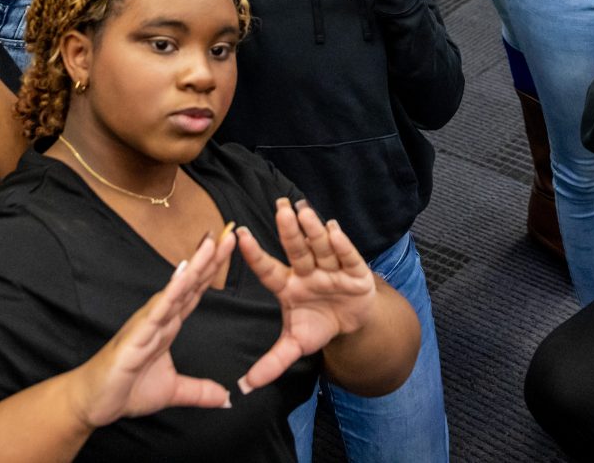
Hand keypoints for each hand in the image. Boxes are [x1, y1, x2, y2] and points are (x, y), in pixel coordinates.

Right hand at [68, 228, 234, 428]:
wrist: (92, 403)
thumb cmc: (125, 389)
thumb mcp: (172, 391)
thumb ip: (199, 391)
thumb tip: (226, 398)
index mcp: (168, 325)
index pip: (195, 292)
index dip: (213, 270)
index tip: (229, 247)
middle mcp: (159, 317)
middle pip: (190, 283)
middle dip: (210, 258)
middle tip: (230, 232)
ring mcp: (147, 323)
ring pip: (175, 290)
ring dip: (194, 267)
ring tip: (211, 244)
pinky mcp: (136, 336)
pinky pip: (157, 311)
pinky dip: (171, 293)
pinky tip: (183, 276)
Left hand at [235, 199, 377, 394]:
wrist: (352, 325)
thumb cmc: (319, 325)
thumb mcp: (295, 345)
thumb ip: (273, 361)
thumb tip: (246, 385)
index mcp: (289, 286)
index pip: (269, 269)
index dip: (255, 254)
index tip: (238, 235)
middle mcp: (308, 272)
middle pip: (297, 250)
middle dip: (289, 231)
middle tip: (279, 209)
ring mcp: (331, 270)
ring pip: (320, 248)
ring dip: (313, 231)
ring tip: (303, 212)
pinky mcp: (355, 273)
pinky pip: (347, 256)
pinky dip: (341, 244)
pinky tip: (333, 228)